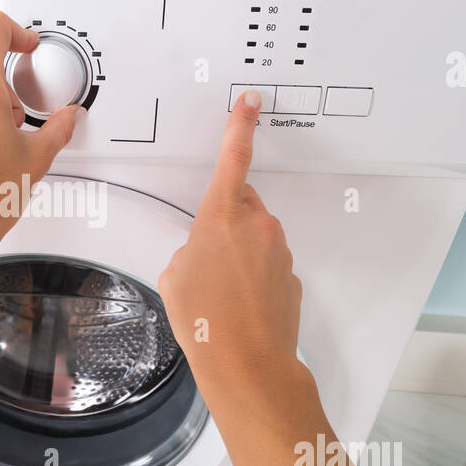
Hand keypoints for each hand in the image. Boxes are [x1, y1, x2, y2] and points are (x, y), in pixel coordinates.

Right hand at [158, 90, 312, 416]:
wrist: (246, 363)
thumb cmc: (205, 320)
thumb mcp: (174, 276)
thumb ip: (189, 250)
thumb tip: (204, 254)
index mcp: (221, 216)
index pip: (233, 157)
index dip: (239, 125)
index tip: (249, 102)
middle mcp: (257, 226)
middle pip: (241, 205)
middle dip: (225, 222)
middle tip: (205, 258)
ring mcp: (279, 251)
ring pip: (254, 239)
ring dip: (238, 255)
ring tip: (218, 292)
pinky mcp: (291, 277)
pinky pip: (267, 267)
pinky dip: (252, 280)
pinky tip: (238, 306)